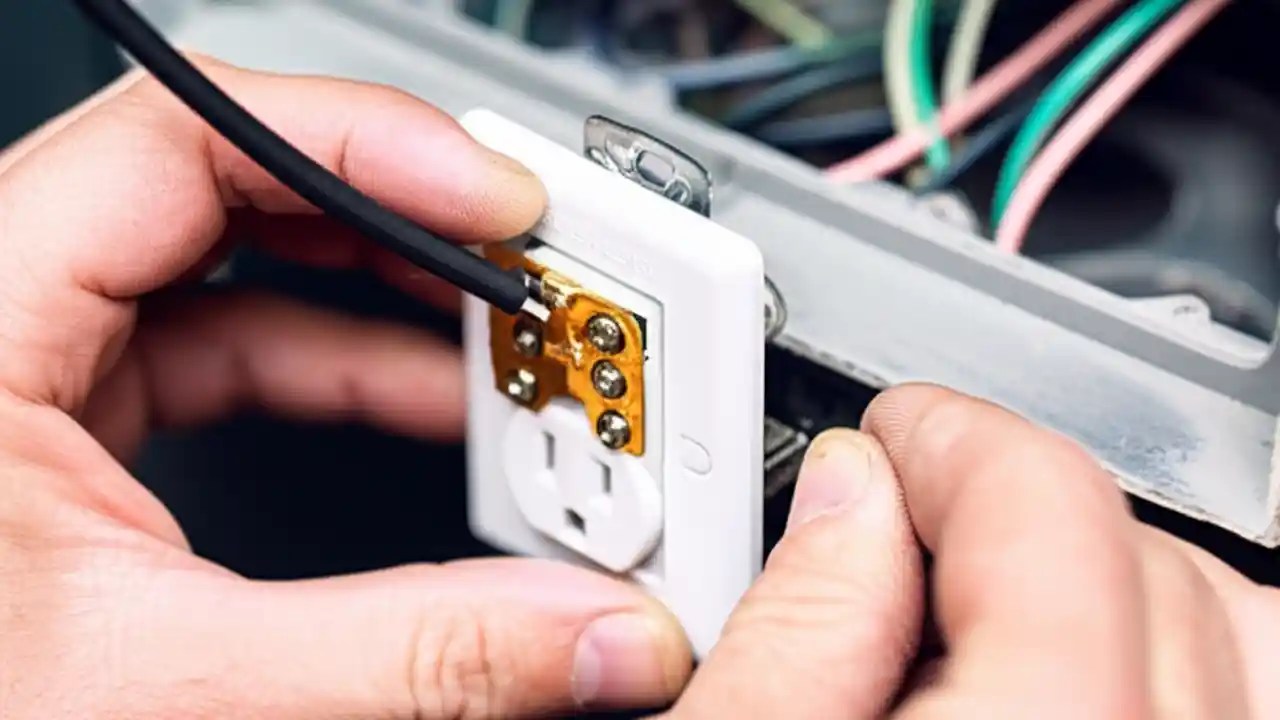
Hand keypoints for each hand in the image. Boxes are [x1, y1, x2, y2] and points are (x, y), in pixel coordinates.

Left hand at [0, 61, 689, 718]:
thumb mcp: (173, 686)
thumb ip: (412, 654)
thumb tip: (580, 632)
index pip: (185, 139)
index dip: (364, 145)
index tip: (488, 201)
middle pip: (230, 183)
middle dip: (397, 223)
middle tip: (516, 265)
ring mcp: (30, 360)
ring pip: (235, 264)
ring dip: (379, 301)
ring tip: (492, 343)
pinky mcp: (67, 416)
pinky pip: (222, 340)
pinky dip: (333, 365)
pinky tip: (421, 406)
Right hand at [666, 385, 1279, 718]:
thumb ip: (791, 617)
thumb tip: (846, 496)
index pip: (1042, 495)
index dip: (941, 432)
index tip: (881, 439)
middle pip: (1148, 550)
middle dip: (1014, 510)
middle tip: (894, 531)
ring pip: (1238, 629)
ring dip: (1114, 584)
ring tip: (981, 612)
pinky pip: (1242, 703)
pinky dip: (1170, 661)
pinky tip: (1068, 678)